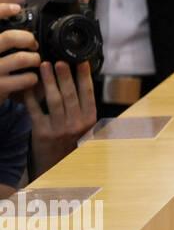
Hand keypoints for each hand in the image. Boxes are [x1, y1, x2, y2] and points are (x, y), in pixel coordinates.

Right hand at [0, 4, 39, 98]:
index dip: (2, 10)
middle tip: (32, 44)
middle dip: (27, 39)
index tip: (16, 9)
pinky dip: (33, 77)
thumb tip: (16, 14)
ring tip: (33, 61)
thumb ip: (3, 39)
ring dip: (34, 58)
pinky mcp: (0, 87)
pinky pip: (26, 78)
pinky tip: (30, 77)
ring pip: (22, 58)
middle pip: (9, 38)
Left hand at [23, 60, 95, 174]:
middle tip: (59, 61)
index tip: (81, 62)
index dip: (84, 77)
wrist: (58, 168)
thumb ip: (85, 109)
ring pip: (54, 100)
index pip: (88, 93)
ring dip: (49, 81)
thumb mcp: (86, 129)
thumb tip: (82, 83)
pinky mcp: (42, 133)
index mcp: (89, 120)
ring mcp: (59, 129)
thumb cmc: (71, 145)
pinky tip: (28, 86)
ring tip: (44, 66)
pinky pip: (35, 111)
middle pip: (70, 94)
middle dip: (64, 76)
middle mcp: (76, 124)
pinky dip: (31, 97)